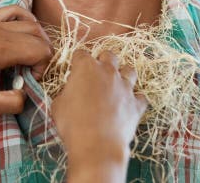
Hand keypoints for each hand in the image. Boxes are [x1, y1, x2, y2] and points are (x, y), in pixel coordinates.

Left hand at [0, 5, 51, 113]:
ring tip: (31, 53)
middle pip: (37, 34)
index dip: (43, 67)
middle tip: (32, 71)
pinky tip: (22, 32)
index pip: (40, 50)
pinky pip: (11, 10)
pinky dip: (24, 18)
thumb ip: (9, 103)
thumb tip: (25, 95)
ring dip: (37, 36)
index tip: (30, 80)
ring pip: (28, 20)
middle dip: (42, 53)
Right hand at [51, 50, 146, 182]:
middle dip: (103, 61)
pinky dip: (135, 100)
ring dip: (123, 75)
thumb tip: (70, 94)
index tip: (75, 70)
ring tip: (116, 85)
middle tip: (96, 75)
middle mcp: (108, 72)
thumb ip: (66, 93)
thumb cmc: (73, 124)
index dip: (77, 62)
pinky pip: (140, 97)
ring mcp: (125, 87)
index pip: (81, 54)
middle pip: (109, 55)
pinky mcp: (136, 104)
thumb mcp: (58, 105)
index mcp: (86, 67)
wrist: (97, 145)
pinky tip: (128, 106)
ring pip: (130, 71)